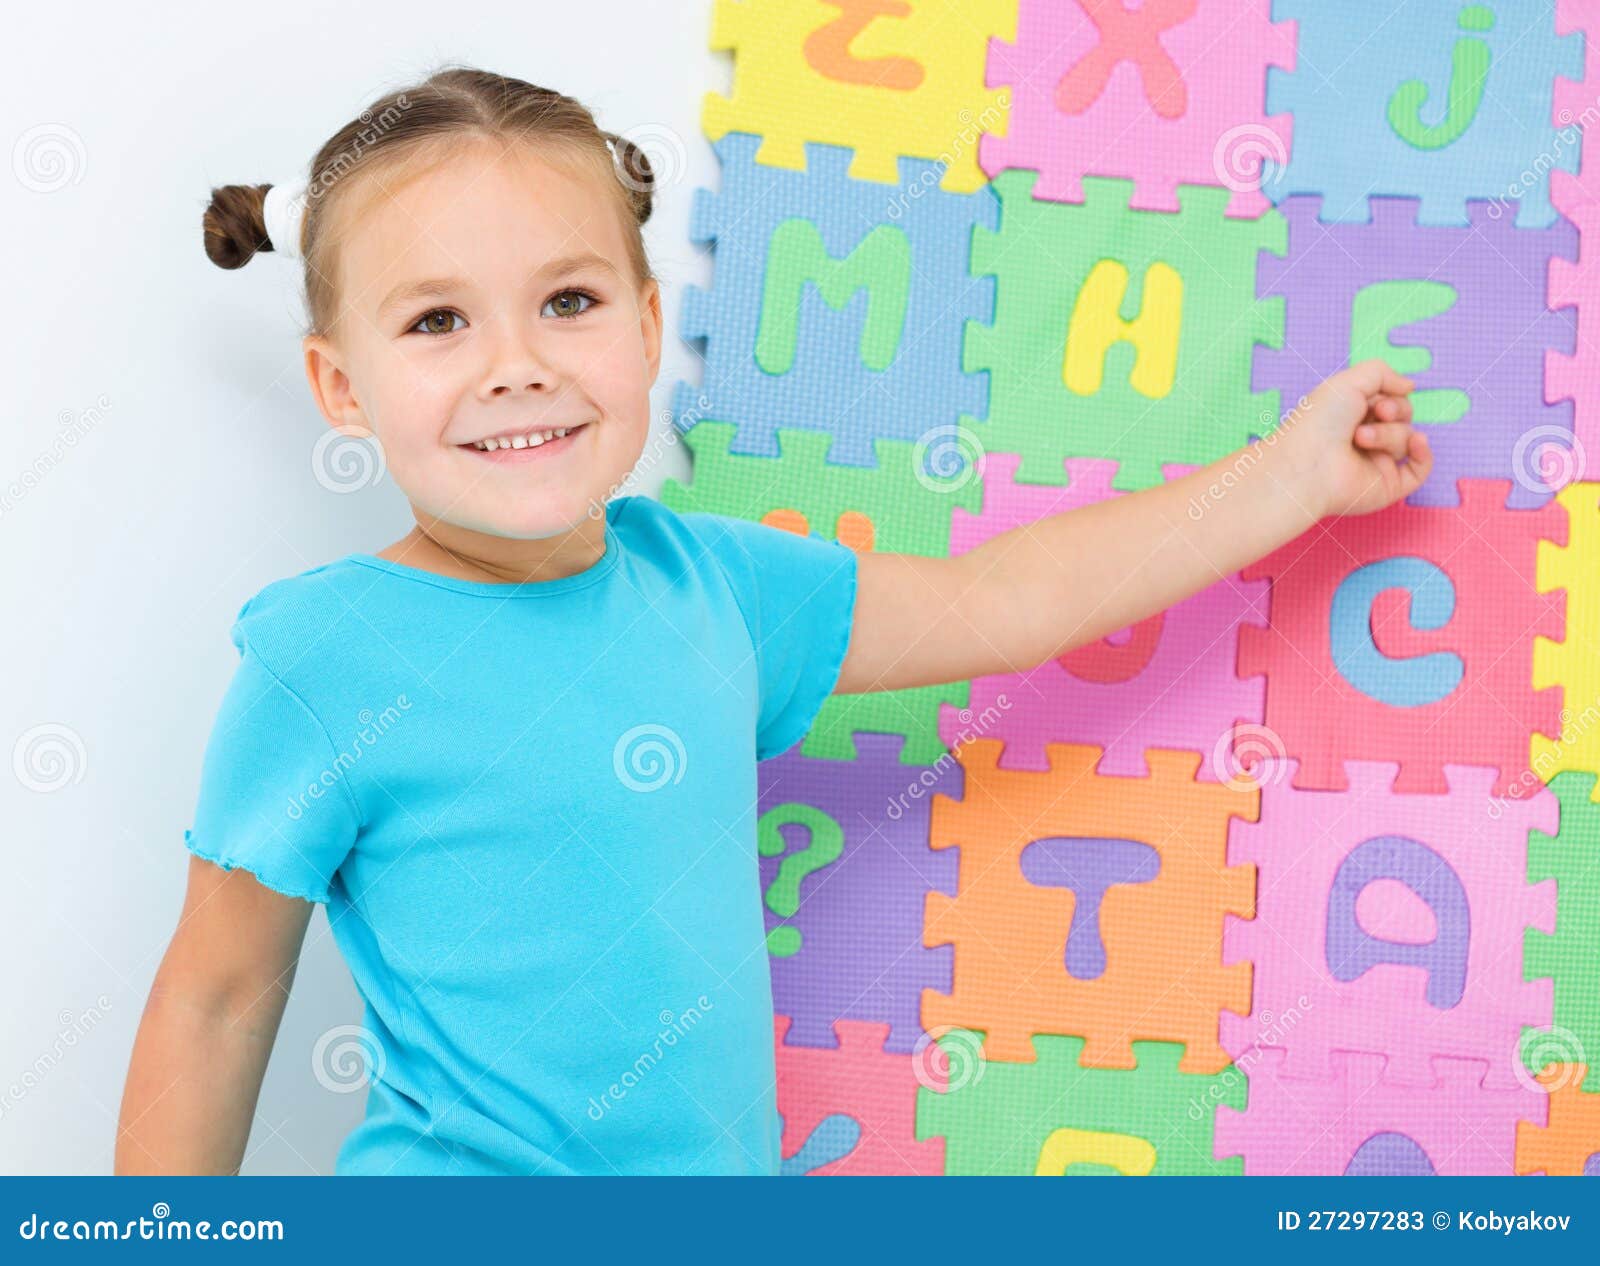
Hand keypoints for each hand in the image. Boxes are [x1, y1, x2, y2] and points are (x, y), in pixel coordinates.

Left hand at [1277, 359, 1432, 518]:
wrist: (1308, 465)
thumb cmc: (1319, 422)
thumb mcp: (1348, 382)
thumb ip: (1382, 373)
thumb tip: (1410, 386)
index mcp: (1350, 416)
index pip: (1388, 399)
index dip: (1389, 396)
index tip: (1375, 401)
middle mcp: (1363, 439)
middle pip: (1402, 416)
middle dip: (1394, 410)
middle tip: (1376, 414)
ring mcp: (1375, 463)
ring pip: (1407, 438)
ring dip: (1389, 433)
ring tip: (1360, 439)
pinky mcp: (1386, 486)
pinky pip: (1420, 469)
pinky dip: (1424, 454)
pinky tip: (1417, 442)